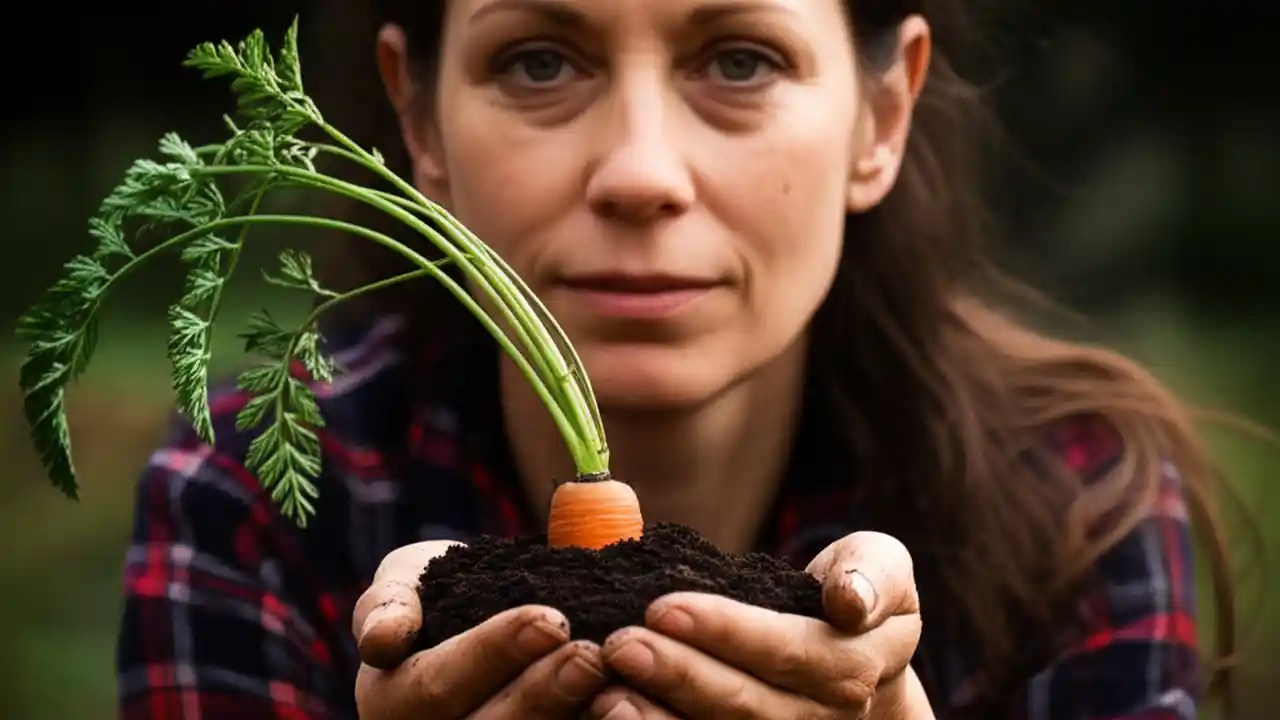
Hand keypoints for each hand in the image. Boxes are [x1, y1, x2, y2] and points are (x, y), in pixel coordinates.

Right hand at [352, 540, 607, 718]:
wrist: (478, 616)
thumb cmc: (438, 596)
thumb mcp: (405, 583)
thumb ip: (389, 604)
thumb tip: (384, 640)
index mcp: (390, 702)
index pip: (436, 685)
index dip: (493, 654)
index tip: (549, 619)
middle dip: (542, 691)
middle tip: (591, 653)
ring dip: (568, 714)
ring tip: (609, 675)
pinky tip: (623, 705)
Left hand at [588, 531, 929, 719]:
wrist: (863, 673)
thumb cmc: (855, 605)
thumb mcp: (882, 571)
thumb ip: (872, 573)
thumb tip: (850, 599)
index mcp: (854, 666)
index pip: (787, 650)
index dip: (726, 632)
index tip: (664, 605)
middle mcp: (823, 718)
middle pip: (747, 704)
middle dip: (679, 674)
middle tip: (620, 643)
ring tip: (606, 694)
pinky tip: (611, 717)